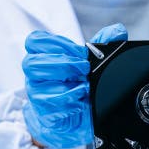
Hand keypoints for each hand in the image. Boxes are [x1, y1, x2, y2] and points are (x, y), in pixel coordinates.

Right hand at [22, 23, 127, 148]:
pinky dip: (69, 102)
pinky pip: (50, 106)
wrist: (76, 118)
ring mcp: (36, 94)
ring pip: (37, 86)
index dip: (56, 43)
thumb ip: (102, 45)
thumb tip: (117, 31)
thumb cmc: (78, 86)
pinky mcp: (43, 113)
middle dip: (63, 64)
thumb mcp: (91, 64)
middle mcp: (36, 75)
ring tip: (85, 86)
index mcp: (43, 56)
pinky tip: (81, 101)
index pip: (34, 41)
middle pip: (32, 63)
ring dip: (65, 84)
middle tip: (84, 68)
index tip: (79, 51)